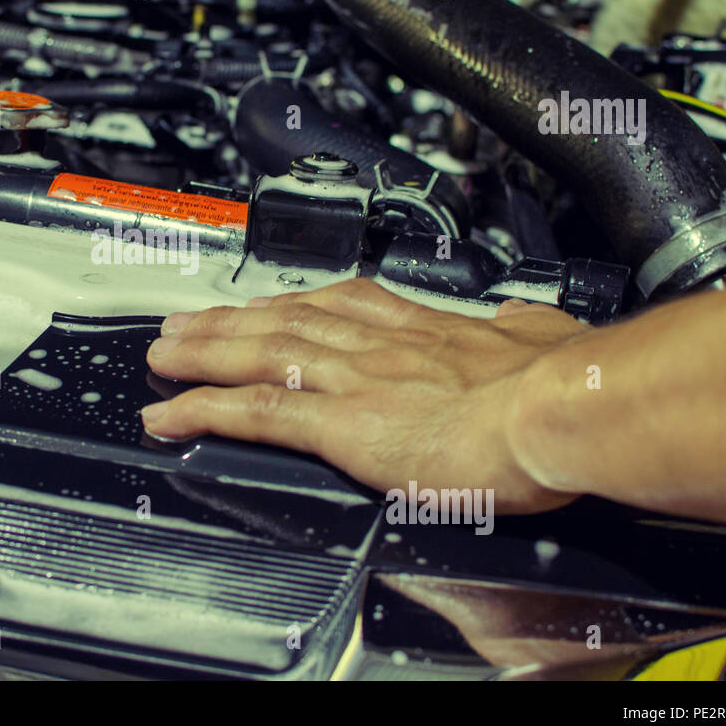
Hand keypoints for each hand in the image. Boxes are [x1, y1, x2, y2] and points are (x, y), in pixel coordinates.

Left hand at [141, 277, 589, 512]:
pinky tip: (170, 415)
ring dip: (202, 354)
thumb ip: (524, 331)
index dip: (296, 302)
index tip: (269, 301)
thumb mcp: (545, 335)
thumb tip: (525, 322)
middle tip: (187, 321)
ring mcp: (351, 380)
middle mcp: (377, 345)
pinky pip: (254, 414)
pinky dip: (204, 411)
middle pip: (282, 322)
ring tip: (163, 355)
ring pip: (256, 357)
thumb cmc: (562, 380)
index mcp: (425, 328)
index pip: (343, 305)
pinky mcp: (339, 424)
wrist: (558, 408)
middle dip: (228, 321)